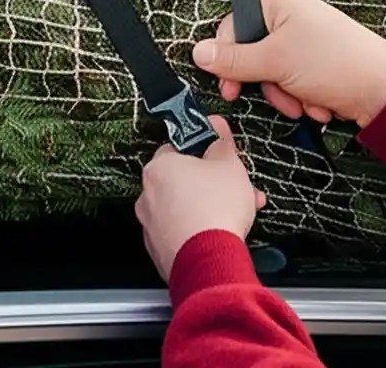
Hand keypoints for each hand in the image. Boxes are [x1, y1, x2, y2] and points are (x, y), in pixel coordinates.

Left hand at [134, 116, 266, 281]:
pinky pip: (181, 230)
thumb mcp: (229, 163)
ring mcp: (151, 224)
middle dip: (212, 182)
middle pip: (183, 179)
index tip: (221, 156)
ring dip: (209, 206)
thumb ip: (220, 139)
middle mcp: (147, 194)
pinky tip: (220, 232)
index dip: (206, 150)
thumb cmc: (216, 211)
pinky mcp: (159, 249)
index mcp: (159, 167)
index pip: (180, 147)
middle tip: (236, 187)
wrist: (209, 261)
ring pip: (184, 206)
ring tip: (238, 213)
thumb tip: (215, 124)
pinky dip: (198, 229)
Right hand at [192, 0, 385, 127]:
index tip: (231, 88)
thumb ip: (234, 60)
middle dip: (269, 85)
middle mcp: (294, 18)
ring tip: (308, 100)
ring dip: (288, 96)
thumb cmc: (336, 63)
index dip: (230, 61)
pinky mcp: (319, 64)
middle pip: (254, 56)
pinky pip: (295, 84)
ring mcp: (307, 41)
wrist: (384, 91)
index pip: (234, 28)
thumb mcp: (275, 62)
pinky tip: (321, 102)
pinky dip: (304, 98)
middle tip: (282, 96)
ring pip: (274, 76)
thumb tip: (198, 52)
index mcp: (280, 4)